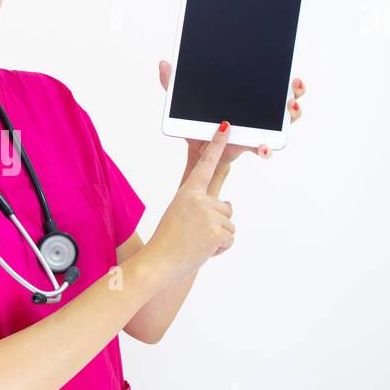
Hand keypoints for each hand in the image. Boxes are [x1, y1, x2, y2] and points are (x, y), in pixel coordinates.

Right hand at [144, 120, 236, 277]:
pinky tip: (203, 250)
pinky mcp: (217, 232)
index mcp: (188, 192)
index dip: (217, 145)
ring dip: (218, 238)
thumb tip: (227, 205)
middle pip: (226, 207)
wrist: (159, 262)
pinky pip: (230, 239)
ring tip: (197, 243)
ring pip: (229, 225)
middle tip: (196, 234)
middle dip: (217, 223)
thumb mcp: (180, 214)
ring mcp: (209, 215)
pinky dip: (220, 249)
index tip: (225, 127)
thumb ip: (201, 205)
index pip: (206, 164)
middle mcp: (200, 199)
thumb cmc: (166, 241)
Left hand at [158, 60, 305, 164]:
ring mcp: (259, 129)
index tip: (292, 73)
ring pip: (284, 122)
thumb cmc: (199, 122)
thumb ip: (175, 84)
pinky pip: (265, 148)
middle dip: (296, 92)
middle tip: (295, 87)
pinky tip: (262, 146)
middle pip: (287, 99)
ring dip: (293, 115)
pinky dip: (266, 148)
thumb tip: (163, 64)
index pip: (274, 82)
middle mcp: (261, 111)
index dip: (287, 78)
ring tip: (291, 110)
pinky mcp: (251, 146)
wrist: (196, 150)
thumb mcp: (186, 101)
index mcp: (250, 96)